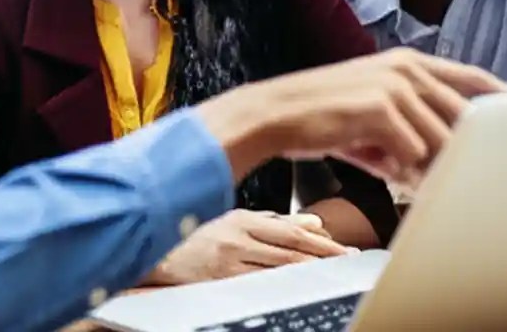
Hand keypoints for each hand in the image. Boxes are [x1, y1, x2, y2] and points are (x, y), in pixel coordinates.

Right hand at [146, 210, 352, 284]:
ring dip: (309, 270)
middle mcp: (239, 237)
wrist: (158, 255)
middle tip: (348, 261)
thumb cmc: (197, 236)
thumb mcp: (236, 220)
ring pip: (280, 267)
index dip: (321, 241)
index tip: (344, 248)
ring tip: (332, 273)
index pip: (291, 230)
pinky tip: (299, 286)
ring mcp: (230, 259)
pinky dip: (283, 284)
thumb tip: (314, 223)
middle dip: (323, 255)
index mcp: (243, 218)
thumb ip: (275, 220)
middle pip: (291, 248)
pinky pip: (259, 282)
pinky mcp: (222, 279)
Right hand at [197, 48, 503, 184]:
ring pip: (441, 138)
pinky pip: (412, 151)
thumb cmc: (322, 120)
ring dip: (428, 164)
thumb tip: (440, 165)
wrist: (274, 115)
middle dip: (472, 148)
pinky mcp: (380, 107)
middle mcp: (407, 68)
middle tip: (482, 173)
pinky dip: (401, 168)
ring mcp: (395, 85)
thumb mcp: (374, 120)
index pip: (474, 80)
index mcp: (408, 64)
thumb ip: (414, 132)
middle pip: (466, 113)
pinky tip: (379, 165)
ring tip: (397, 170)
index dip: (506, 99)